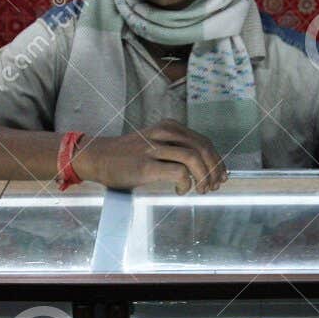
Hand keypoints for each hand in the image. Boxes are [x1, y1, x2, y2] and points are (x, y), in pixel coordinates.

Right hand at [72, 121, 228, 193]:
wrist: (97, 157)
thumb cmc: (127, 156)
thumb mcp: (154, 143)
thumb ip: (175, 149)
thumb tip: (204, 167)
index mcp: (168, 126)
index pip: (203, 141)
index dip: (217, 159)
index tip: (222, 175)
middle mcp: (163, 133)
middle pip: (202, 148)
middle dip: (214, 169)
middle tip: (214, 186)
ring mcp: (153, 148)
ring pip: (193, 157)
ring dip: (204, 176)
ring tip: (202, 190)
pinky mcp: (145, 165)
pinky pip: (177, 172)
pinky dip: (186, 183)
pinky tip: (181, 191)